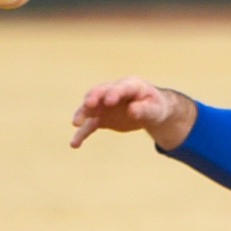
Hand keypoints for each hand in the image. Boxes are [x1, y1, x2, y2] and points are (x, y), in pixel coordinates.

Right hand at [69, 77, 196, 150]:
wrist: (150, 112)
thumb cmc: (155, 107)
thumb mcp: (155, 109)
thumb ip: (144, 110)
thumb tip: (132, 111)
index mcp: (130, 85)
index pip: (120, 87)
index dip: (114, 93)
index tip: (109, 101)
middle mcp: (113, 92)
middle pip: (100, 92)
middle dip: (93, 98)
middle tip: (88, 105)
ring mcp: (104, 105)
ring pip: (90, 108)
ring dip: (82, 114)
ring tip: (76, 124)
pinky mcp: (101, 118)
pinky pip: (90, 125)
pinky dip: (82, 134)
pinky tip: (74, 144)